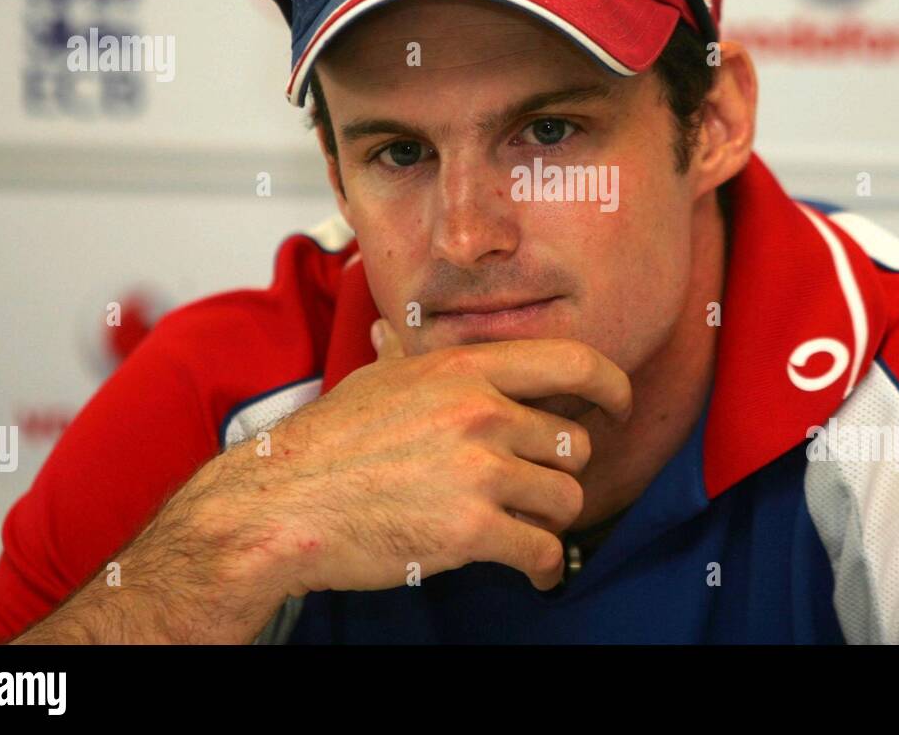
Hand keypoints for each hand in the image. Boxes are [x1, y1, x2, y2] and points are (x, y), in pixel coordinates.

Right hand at [201, 318, 632, 596]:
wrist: (281, 507)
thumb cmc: (325, 443)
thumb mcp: (375, 379)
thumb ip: (407, 354)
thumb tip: (393, 326)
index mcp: (465, 369)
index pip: (574, 362)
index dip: (611, 386)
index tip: (617, 406)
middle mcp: (481, 412)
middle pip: (574, 443)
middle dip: (561, 470)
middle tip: (537, 485)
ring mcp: (479, 471)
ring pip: (566, 498)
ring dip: (551, 519)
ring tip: (525, 527)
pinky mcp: (472, 530)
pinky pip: (543, 550)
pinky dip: (544, 567)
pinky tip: (532, 571)